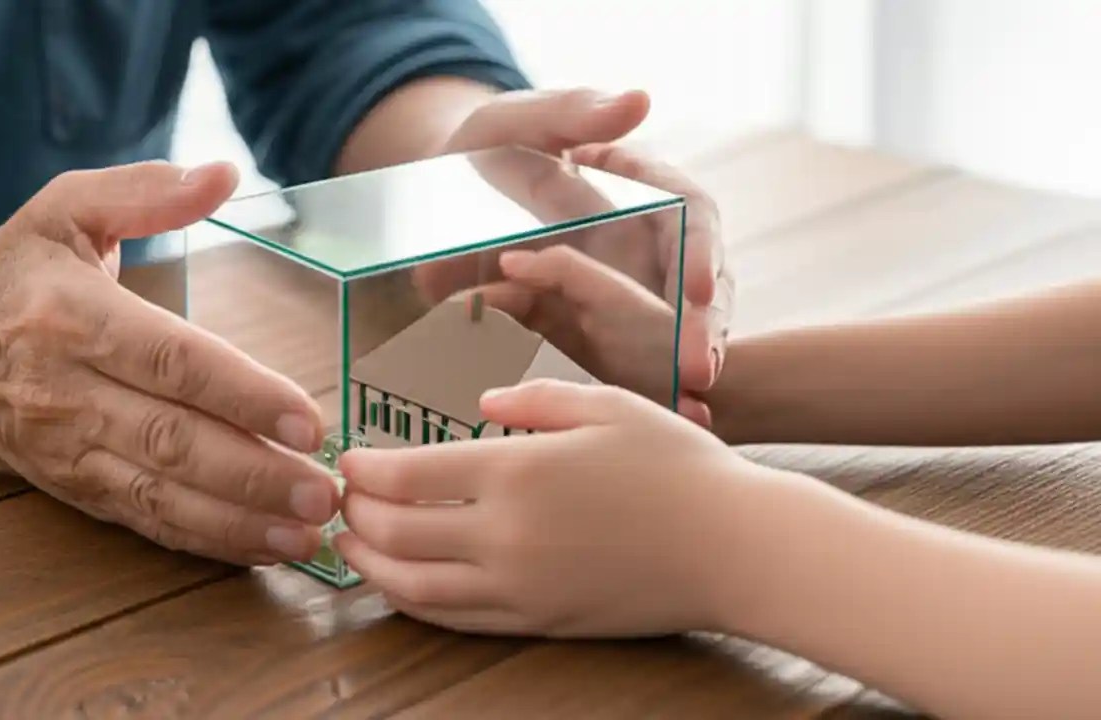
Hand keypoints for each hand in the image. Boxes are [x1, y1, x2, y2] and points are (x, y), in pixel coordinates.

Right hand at [0, 161, 339, 565]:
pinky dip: (204, 539)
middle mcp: (67, 390)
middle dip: (255, 473)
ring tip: (307, 533)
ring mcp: (67, 447)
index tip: (308, 420)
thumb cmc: (14, 272)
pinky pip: (144, 519)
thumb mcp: (66, 209)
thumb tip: (226, 173)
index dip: (243, 394)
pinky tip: (259, 547)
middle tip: (324, 492)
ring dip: (239, 519)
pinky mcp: (72, 485)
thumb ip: (146, 191)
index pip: (171, 361)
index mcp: (73, 315)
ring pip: (161, 493)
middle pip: (173, 440)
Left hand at [334, 379, 766, 637]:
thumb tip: (480, 401)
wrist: (736, 547)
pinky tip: (401, 585)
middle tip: (339, 500)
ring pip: (415, 585)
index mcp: (518, 470)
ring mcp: (521, 585)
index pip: (407, 475)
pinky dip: (414, 601)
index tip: (346, 460)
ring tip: (350, 546)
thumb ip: (533, 398)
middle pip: (397, 532)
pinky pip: (456, 619)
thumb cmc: (677, 466)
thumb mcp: (606, 405)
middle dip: (355, 515)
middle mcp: (506, 534)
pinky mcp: (540, 620)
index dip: (363, 470)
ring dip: (370, 565)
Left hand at [427, 88, 733, 407]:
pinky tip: (664, 416)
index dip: (699, 254)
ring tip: (692, 402)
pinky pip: (622, 358)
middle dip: (703, 327)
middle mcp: (642, 244)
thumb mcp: (523, 121)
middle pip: (695, 286)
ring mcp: (621, 290)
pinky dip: (640, 386)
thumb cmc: (485, 148)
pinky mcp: (583, 329)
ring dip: (681, 364)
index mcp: (641, 188)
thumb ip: (575, 111)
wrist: (431, 197)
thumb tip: (639, 100)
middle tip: (701, 365)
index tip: (699, 290)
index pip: (691, 216)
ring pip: (672, 330)